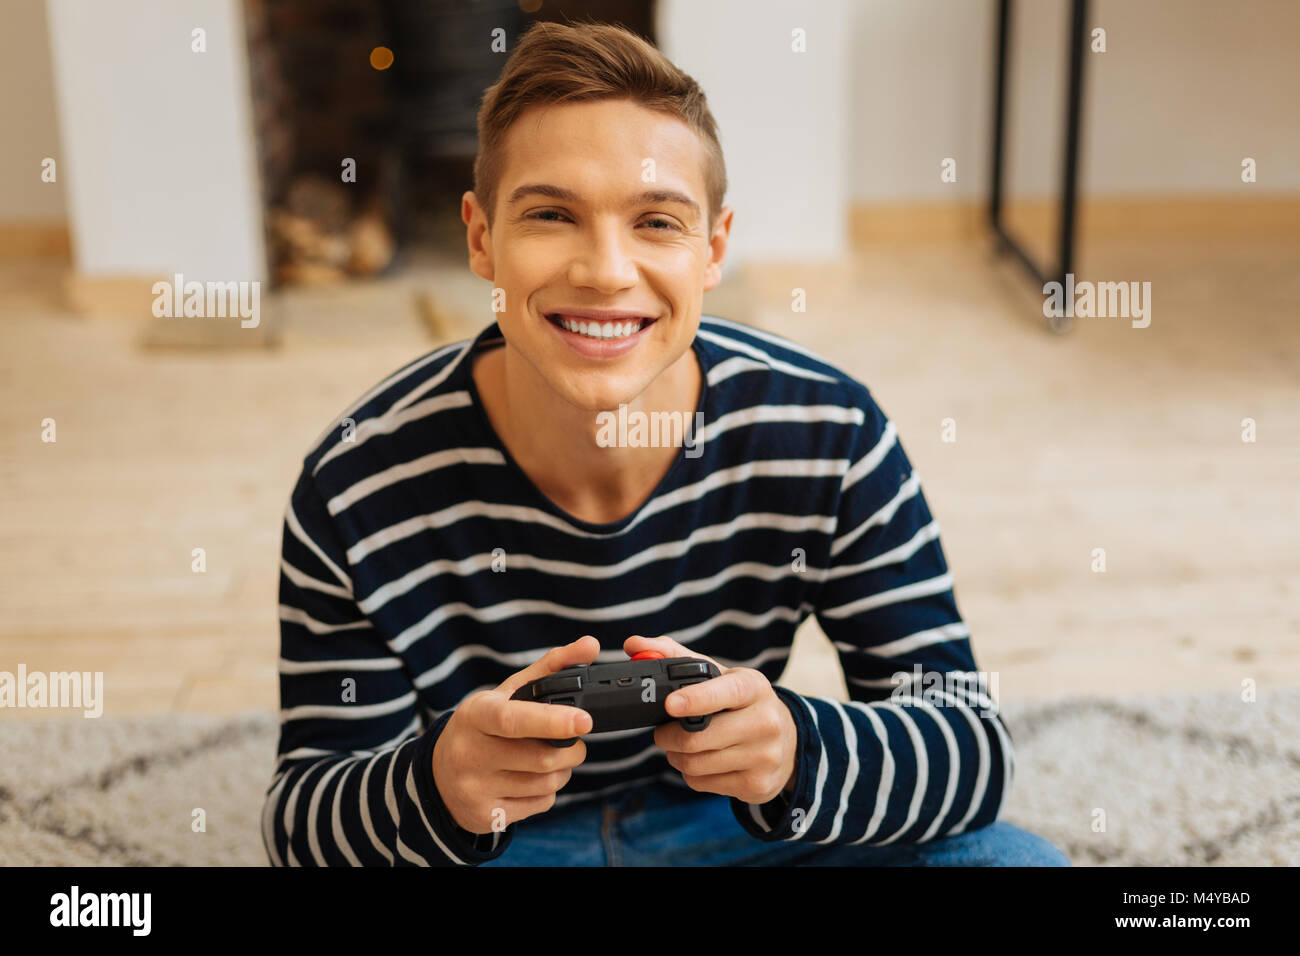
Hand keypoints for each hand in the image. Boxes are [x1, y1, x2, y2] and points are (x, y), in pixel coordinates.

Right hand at [432, 636, 598, 833]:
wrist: (440, 773)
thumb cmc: (485, 725)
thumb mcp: (509, 692)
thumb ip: (552, 667)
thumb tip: (591, 645)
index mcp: (476, 715)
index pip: (513, 720)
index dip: (552, 721)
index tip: (585, 721)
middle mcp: (470, 753)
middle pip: (542, 758)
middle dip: (572, 749)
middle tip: (575, 738)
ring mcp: (475, 788)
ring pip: (546, 783)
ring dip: (563, 770)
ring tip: (552, 757)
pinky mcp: (486, 816)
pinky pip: (540, 804)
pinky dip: (548, 790)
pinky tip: (532, 778)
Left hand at [625, 635, 797, 805]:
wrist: (787, 740)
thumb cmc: (741, 703)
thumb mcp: (718, 675)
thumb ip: (674, 656)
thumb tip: (633, 644)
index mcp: (753, 687)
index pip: (726, 693)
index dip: (696, 700)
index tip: (670, 704)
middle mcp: (765, 721)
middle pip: (699, 738)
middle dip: (668, 736)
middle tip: (662, 731)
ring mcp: (764, 756)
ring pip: (696, 764)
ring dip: (677, 756)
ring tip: (682, 746)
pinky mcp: (757, 785)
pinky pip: (702, 783)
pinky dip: (692, 774)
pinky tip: (702, 761)